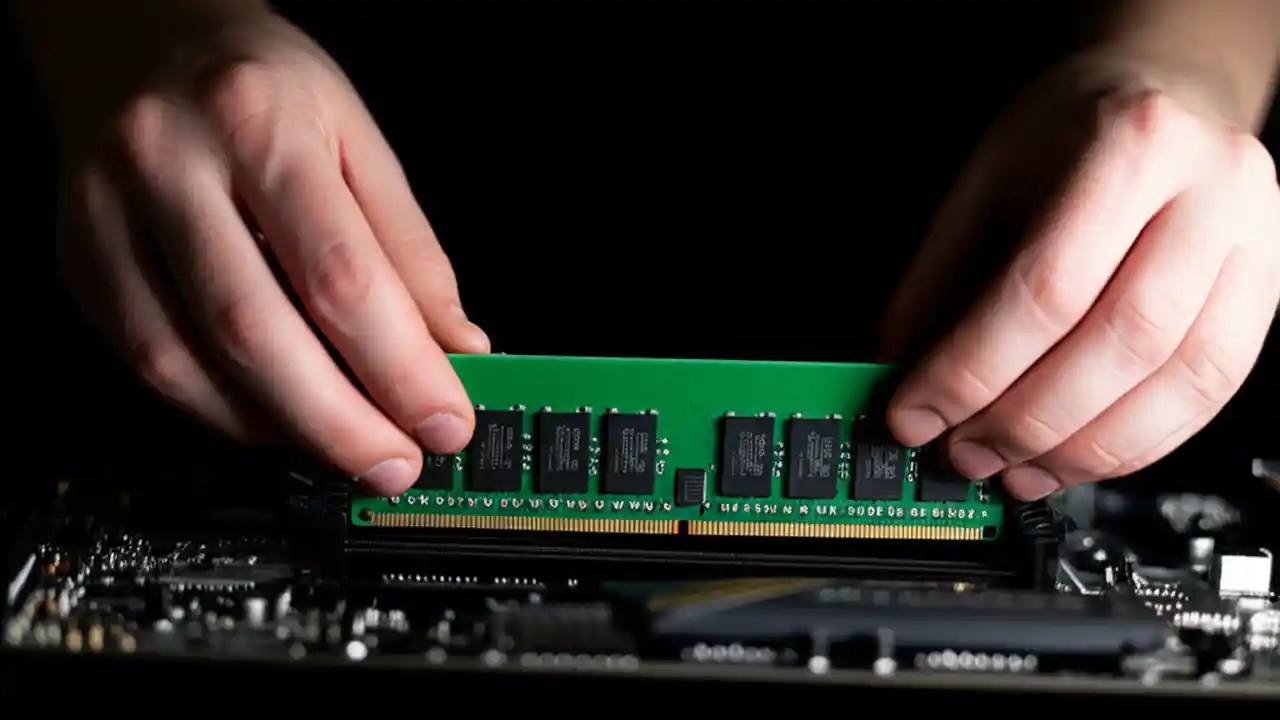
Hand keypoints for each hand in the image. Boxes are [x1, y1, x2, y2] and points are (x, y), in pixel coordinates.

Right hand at [54, 9, 487, 494]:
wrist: (133, 33)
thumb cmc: (259, 82)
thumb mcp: (358, 137)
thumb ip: (409, 248)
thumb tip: (455, 349)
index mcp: (257, 122)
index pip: (340, 274)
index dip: (399, 367)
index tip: (446, 422)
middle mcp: (166, 164)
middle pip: (256, 331)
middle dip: (339, 422)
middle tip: (396, 464)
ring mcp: (104, 215)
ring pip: (186, 361)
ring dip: (279, 429)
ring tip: (347, 449)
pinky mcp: (75, 260)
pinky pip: (147, 362)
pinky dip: (220, 411)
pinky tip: (276, 421)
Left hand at [881, 58, 1279, 500]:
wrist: (1160, 96)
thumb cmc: (1067, 136)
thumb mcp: (983, 184)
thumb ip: (940, 284)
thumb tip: (898, 379)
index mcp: (1133, 145)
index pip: (1046, 287)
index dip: (972, 370)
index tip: (916, 414)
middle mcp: (1214, 192)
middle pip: (1119, 341)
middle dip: (1027, 419)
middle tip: (964, 451)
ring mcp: (1256, 245)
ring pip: (1179, 381)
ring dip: (1084, 449)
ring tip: (1013, 470)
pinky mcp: (1265, 296)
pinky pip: (1207, 394)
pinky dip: (1134, 443)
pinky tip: (1074, 459)